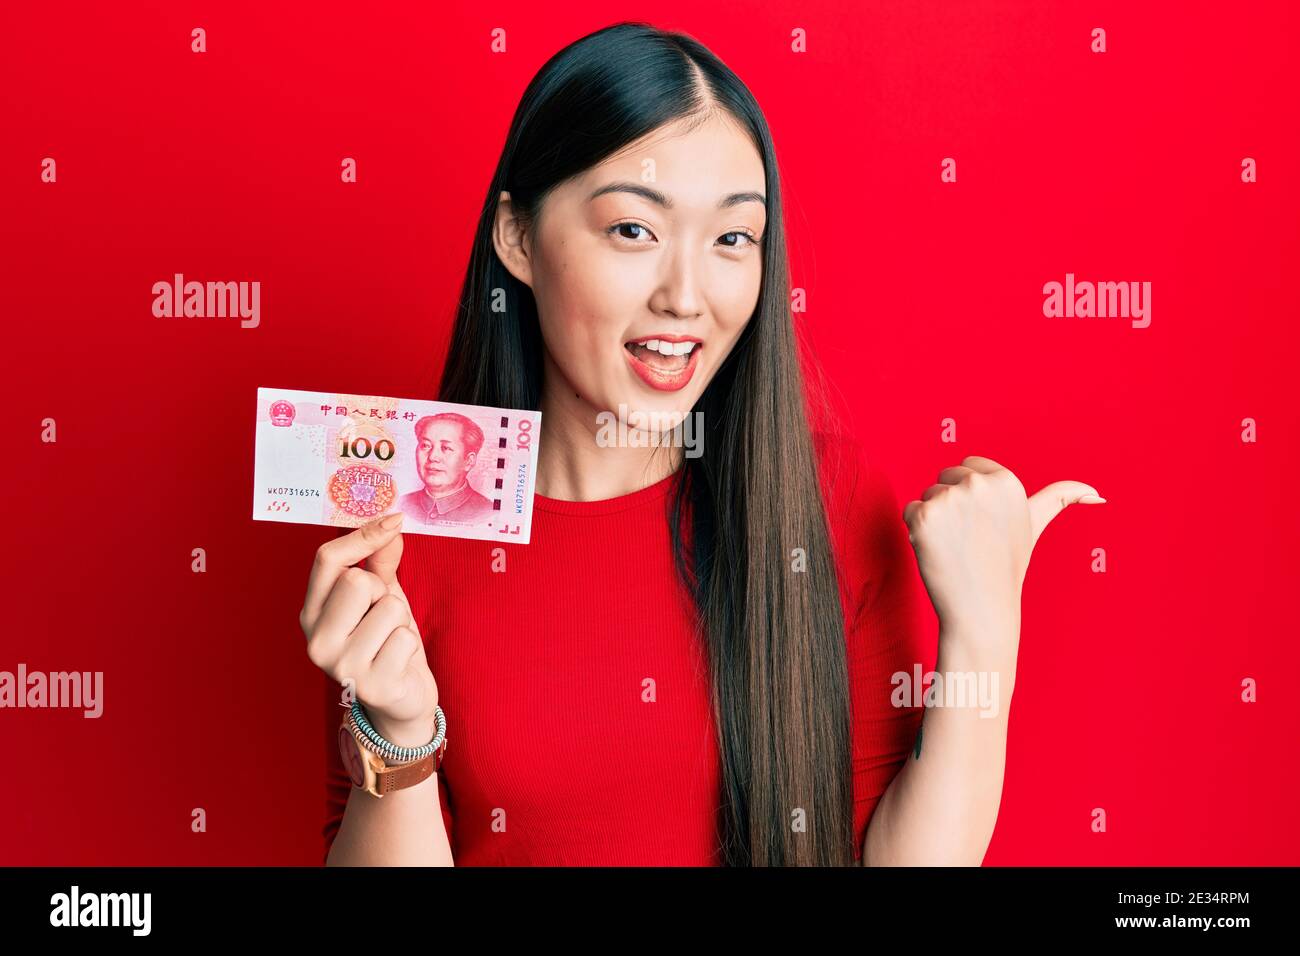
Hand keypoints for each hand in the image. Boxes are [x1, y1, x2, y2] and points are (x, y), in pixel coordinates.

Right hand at [299, 512, 438, 747]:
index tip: (393, 520)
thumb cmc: (386, 642)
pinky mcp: (370, 685)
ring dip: (401, 621)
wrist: (401, 700)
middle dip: (383, 592)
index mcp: (311, 613)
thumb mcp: (382, 596)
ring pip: (387, 608)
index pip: (327, 559)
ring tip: (392, 642)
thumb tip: (391, 523)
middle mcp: (316, 640)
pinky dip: (410, 646)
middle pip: (357, 581)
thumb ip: (381, 561)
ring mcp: (340, 666)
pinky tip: (399, 662)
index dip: (362, 536)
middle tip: (383, 618)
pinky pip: (404, 638)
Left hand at [902, 455, 1104, 661]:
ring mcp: (949, 499)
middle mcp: (979, 484)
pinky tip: (937, 552)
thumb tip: (1098, 495)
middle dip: (952, 505)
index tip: (983, 523)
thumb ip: (1061, 498)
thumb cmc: (1006, 567)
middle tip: (970, 538)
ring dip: (934, 520)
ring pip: (927, 495)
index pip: (968, 466)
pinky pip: (909, 511)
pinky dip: (916, 532)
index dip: (971, 495)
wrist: (981, 609)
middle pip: (945, 477)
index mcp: (1007, 480)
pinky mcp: (923, 516)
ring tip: (956, 547)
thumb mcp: (1034, 525)